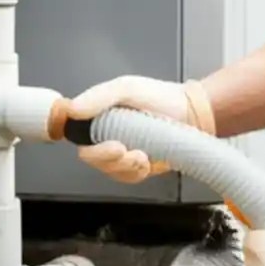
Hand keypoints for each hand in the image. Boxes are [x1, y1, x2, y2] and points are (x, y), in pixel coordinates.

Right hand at [63, 75, 215, 182]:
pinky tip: (147, 162)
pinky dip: (136, 173)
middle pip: (92, 158)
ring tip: (142, 155)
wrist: (192, 112)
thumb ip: (99, 97)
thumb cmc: (160, 97)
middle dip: (107, 158)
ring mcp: (124, 153)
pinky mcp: (139, 167)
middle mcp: (108, 136)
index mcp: (99, 117)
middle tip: (123, 150)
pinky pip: (129, 177)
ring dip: (124, 167)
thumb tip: (71, 108)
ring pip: (110, 170)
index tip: (103, 142)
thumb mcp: (127, 87)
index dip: (86, 143)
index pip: (79, 136)